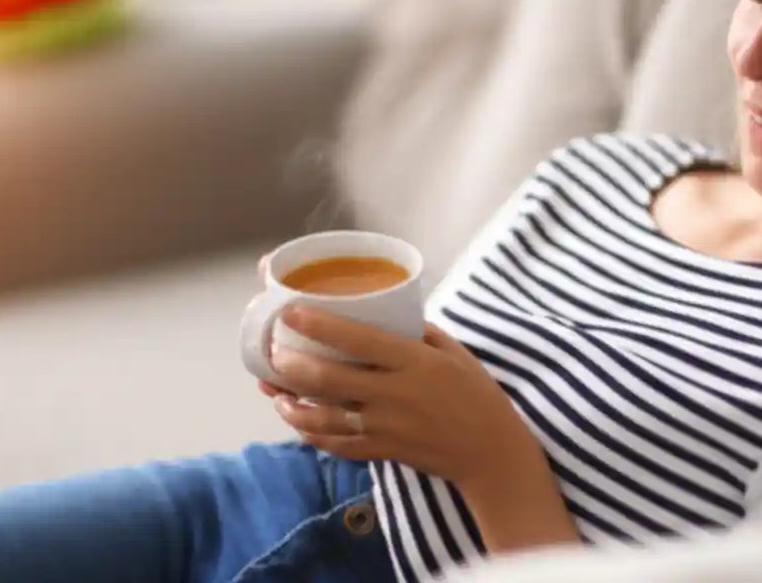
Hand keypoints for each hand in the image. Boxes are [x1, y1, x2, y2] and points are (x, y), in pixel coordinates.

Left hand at [263, 306, 541, 489]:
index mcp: (414, 363)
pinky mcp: (381, 451)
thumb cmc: (475, 393)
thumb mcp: (453, 352)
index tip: (290, 311)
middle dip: (292, 366)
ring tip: (273, 391)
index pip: (359, 341)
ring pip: (324, 417)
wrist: (490, 451)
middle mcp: (394, 395)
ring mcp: (385, 427)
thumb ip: (417, 333)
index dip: (320, 325)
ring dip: (292, 405)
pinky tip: (298, 420)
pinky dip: (311, 433)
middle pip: (330, 380)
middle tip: (271, 353)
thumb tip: (381, 311)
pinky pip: (336, 445)